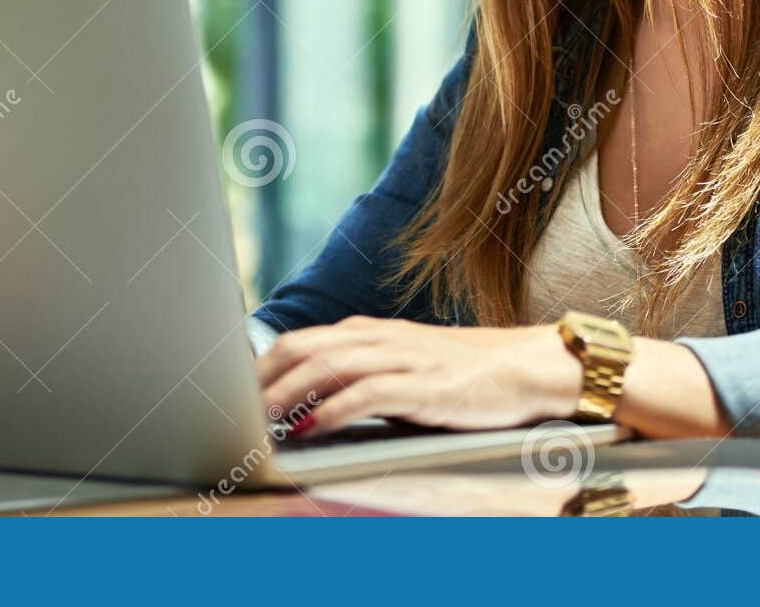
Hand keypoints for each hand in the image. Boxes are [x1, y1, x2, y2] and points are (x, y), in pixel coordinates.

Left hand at [257, 316, 581, 433]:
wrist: (525, 367)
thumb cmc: (458, 375)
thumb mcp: (400, 367)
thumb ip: (357, 376)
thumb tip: (303, 406)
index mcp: (369, 331)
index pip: (300, 341)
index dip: (262, 367)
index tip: (234, 396)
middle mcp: (380, 338)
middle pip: (305, 349)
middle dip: (265, 381)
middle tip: (237, 410)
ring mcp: (404, 358)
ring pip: (330, 367)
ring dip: (289, 396)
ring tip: (262, 420)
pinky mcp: (425, 386)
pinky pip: (369, 393)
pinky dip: (334, 410)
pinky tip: (313, 427)